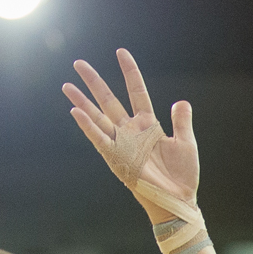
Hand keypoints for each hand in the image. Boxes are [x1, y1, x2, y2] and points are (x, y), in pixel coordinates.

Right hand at [64, 49, 198, 220]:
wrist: (177, 201)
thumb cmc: (182, 176)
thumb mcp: (185, 144)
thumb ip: (181, 122)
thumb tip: (181, 101)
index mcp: (149, 125)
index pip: (137, 91)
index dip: (129, 72)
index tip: (121, 52)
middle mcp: (132, 132)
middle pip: (109, 100)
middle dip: (94, 82)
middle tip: (79, 63)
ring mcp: (122, 144)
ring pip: (98, 117)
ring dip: (82, 102)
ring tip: (67, 85)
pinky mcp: (117, 159)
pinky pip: (100, 140)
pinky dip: (88, 127)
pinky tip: (76, 112)